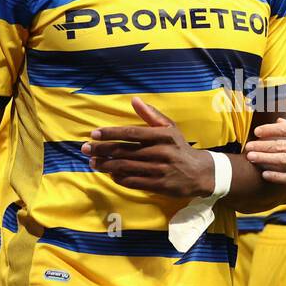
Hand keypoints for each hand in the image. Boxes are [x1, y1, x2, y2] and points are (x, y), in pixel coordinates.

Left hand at [84, 98, 214, 196]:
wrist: (200, 173)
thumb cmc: (180, 148)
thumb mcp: (170, 128)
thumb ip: (151, 115)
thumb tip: (135, 100)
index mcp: (163, 135)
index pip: (131, 133)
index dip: (111, 133)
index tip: (94, 134)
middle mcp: (161, 152)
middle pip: (125, 151)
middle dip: (102, 150)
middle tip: (85, 149)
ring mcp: (159, 170)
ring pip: (126, 167)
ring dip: (106, 165)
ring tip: (92, 162)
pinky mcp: (159, 185)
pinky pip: (134, 182)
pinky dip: (120, 178)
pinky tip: (110, 174)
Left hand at [245, 118, 285, 186]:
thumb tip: (279, 122)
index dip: (270, 131)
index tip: (257, 132)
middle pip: (283, 146)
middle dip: (263, 146)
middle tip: (248, 147)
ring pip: (285, 161)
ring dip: (266, 160)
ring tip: (252, 158)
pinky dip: (278, 176)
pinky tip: (266, 174)